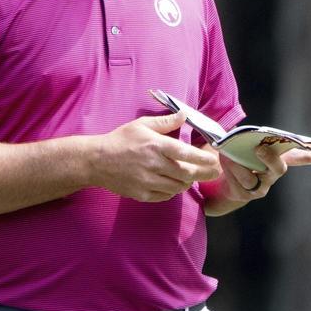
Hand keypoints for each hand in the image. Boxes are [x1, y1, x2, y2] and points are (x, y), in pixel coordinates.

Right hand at [94, 112, 221, 201]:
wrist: (96, 160)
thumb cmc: (121, 140)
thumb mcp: (142, 125)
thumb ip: (166, 122)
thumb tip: (184, 115)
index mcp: (156, 145)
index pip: (186, 153)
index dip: (203, 158)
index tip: (215, 160)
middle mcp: (153, 164)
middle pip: (186, 173)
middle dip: (203, 173)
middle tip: (214, 172)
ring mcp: (147, 182)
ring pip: (178, 187)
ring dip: (188, 182)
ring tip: (191, 175)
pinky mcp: (142, 194)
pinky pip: (165, 196)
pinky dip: (173, 191)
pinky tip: (173, 183)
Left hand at [217, 145, 310, 201]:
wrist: (223, 181)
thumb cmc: (238, 156)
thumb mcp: (243, 144)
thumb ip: (249, 138)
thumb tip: (245, 133)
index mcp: (276, 158)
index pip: (295, 156)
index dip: (304, 157)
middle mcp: (272, 173)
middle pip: (279, 168)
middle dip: (271, 158)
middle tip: (259, 148)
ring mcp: (261, 186)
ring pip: (252, 178)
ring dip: (239, 165)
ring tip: (227, 155)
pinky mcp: (246, 195)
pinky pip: (238, 184)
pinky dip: (230, 171)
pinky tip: (225, 163)